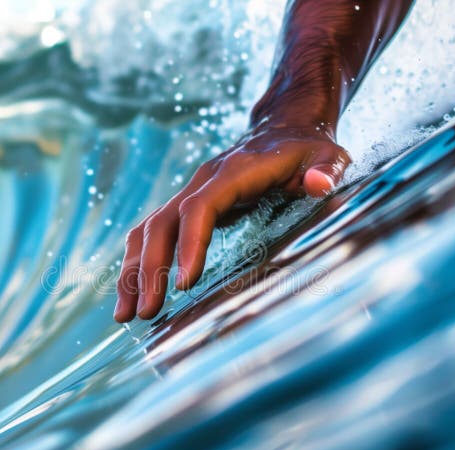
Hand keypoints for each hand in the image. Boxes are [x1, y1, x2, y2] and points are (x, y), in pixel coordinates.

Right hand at [113, 122, 350, 321]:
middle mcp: (202, 182)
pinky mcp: (187, 207)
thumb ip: (327, 169)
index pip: (200, 207)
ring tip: (125, 315)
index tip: (184, 284)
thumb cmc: (308, 150)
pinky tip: (134, 295)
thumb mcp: (329, 155)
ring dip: (133, 270)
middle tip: (144, 313)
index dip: (190, 243)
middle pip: (163, 223)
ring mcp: (190, 194)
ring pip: (148, 230)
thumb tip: (318, 185)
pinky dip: (138, 263)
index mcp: (233, 172)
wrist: (284, 129)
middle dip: (149, 268)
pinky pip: (153, 235)